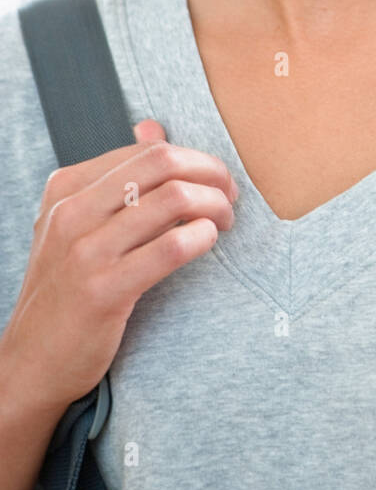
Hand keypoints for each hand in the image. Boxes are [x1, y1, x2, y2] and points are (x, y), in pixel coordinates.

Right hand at [0, 120, 237, 412]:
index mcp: (66, 189)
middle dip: (210, 173)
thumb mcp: (76, 225)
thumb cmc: (65, 289)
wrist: (31, 362)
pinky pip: (170, 248)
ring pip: (172, 200)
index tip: (215, 180)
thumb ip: (115, 176)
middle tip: (230, 195)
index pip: (148, 150)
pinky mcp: (103, 291)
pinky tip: (210, 242)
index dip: (195, 160)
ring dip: (215, 206)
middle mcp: (71, 213)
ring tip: (226, 222)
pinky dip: (202, 238)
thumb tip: (152, 126)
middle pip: (162, 163)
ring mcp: (84, 251)